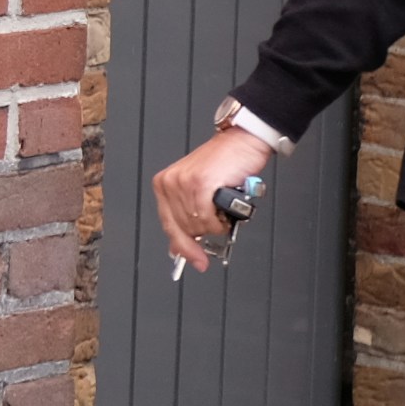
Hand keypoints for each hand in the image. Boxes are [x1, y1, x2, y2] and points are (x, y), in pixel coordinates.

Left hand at [154, 124, 272, 270]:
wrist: (240, 143)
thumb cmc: (223, 166)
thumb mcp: (198, 192)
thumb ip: (187, 217)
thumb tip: (180, 248)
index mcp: (164, 185)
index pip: (168, 225)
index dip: (183, 247)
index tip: (196, 262)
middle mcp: (169, 183)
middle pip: (185, 229)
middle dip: (206, 231)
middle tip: (219, 217)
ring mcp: (183, 183)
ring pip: (199, 225)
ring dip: (216, 224)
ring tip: (222, 207)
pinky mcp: (200, 184)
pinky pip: (208, 218)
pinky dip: (220, 220)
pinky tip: (225, 208)